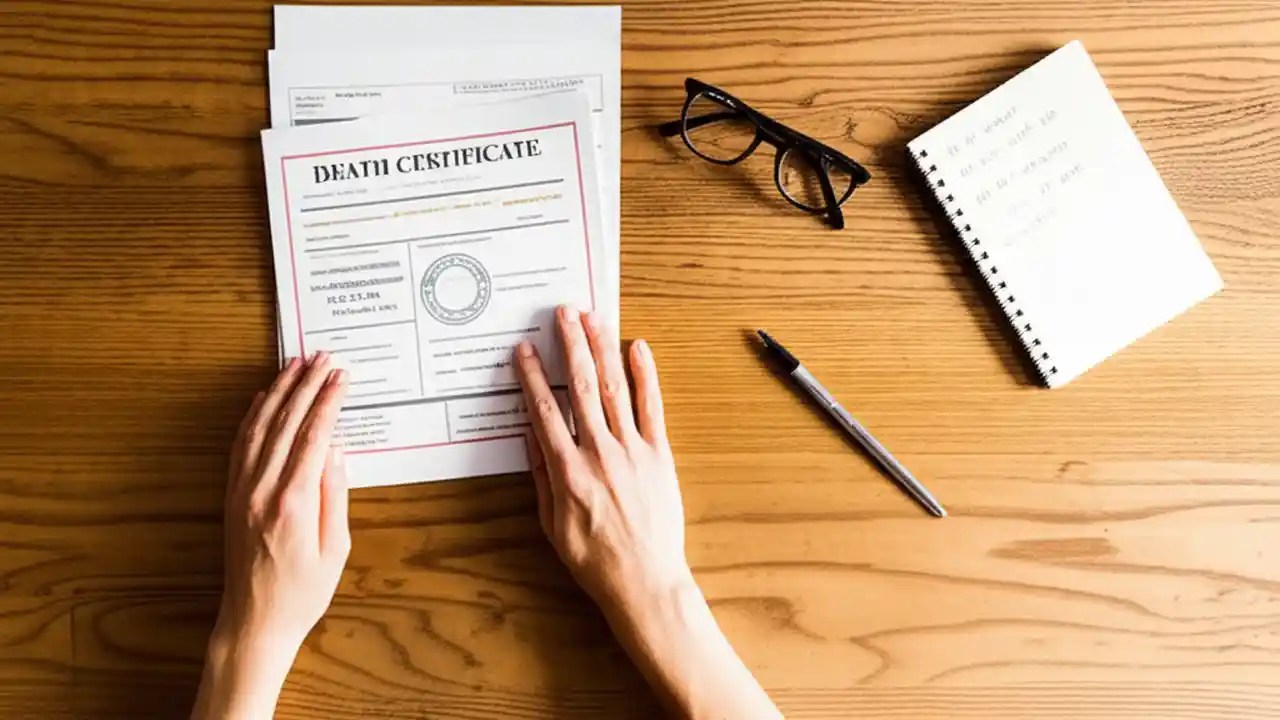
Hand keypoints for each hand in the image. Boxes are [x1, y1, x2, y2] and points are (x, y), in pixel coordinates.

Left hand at [193, 353, 350, 719]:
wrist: (255, 621)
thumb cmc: (303, 593)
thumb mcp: (335, 548)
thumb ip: (334, 495)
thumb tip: (335, 450)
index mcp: (292, 504)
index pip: (312, 437)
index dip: (328, 402)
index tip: (341, 376)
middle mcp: (261, 491)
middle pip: (284, 423)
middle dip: (305, 385)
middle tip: (322, 356)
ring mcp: (241, 492)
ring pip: (258, 427)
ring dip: (278, 391)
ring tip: (295, 364)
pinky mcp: (231, 496)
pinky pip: (240, 446)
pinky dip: (252, 416)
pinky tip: (263, 397)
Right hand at [514, 306, 691, 618]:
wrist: (644, 579)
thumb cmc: (594, 558)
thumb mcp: (552, 523)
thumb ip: (542, 475)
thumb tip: (530, 434)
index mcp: (568, 471)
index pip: (544, 411)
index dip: (531, 377)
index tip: (523, 350)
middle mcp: (600, 454)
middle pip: (580, 387)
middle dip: (570, 345)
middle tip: (562, 313)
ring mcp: (633, 451)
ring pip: (614, 388)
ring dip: (602, 348)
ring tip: (593, 318)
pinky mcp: (660, 455)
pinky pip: (651, 407)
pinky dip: (644, 375)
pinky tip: (637, 348)